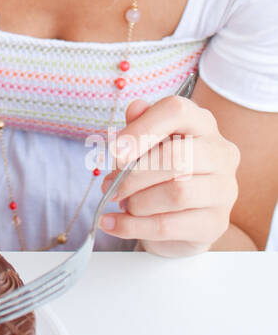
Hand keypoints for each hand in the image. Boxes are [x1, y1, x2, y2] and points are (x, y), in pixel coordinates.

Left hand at [99, 95, 240, 255]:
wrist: (180, 220)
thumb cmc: (160, 172)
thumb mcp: (145, 144)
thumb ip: (138, 125)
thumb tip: (135, 108)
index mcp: (201, 123)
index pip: (176, 111)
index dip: (141, 129)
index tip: (115, 151)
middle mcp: (220, 153)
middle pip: (177, 157)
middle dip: (133, 175)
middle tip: (110, 186)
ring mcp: (224, 190)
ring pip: (177, 193)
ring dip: (136, 202)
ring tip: (120, 203)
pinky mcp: (215, 223)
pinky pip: (169, 225)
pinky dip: (134, 226)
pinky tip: (114, 224)